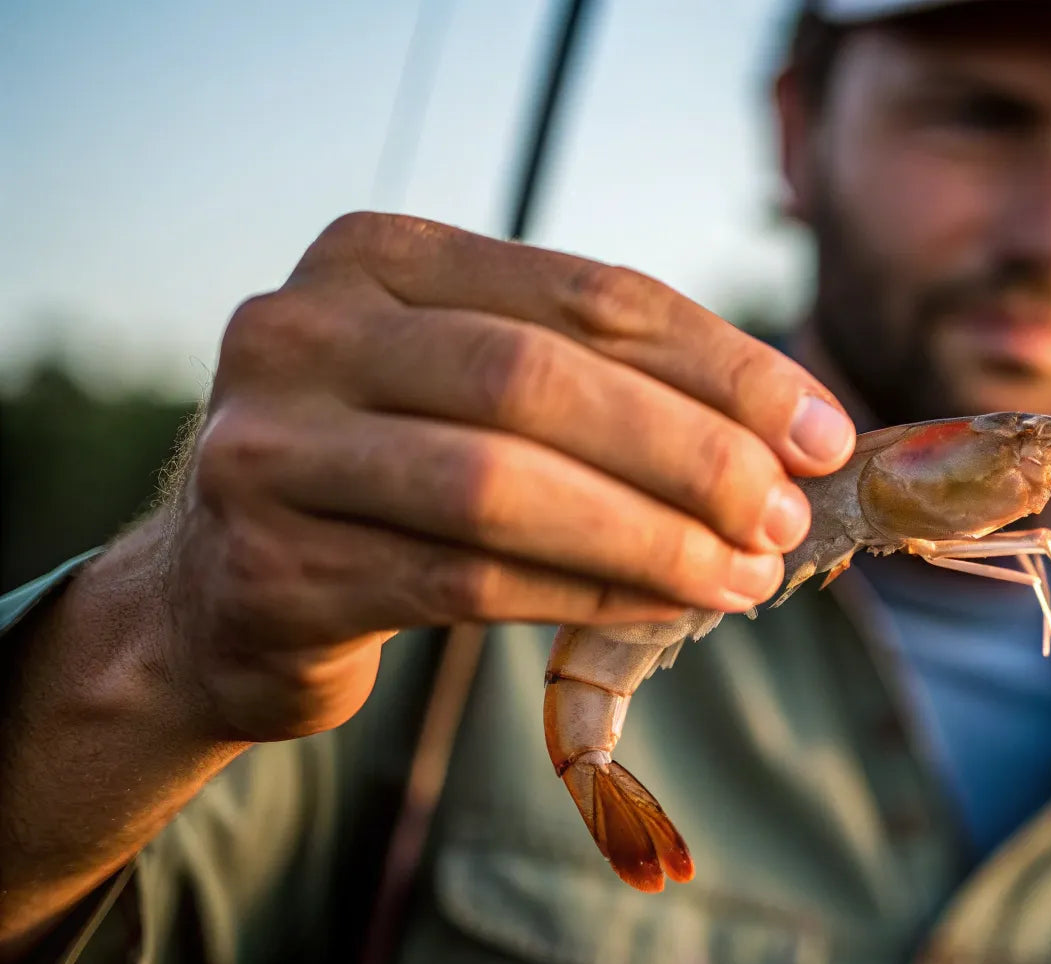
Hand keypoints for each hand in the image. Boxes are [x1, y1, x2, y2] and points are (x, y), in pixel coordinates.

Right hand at [156, 212, 853, 741]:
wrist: (216, 595)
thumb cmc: (390, 478)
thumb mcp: (471, 390)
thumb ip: (602, 386)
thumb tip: (795, 437)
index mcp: (376, 256)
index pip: (589, 295)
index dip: (723, 364)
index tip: (821, 431)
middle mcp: (304, 330)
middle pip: (544, 380)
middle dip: (693, 451)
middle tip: (786, 513)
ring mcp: (270, 449)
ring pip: (503, 485)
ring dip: (652, 536)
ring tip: (746, 574)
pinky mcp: (272, 568)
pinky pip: (468, 580)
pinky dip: (587, 592)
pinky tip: (666, 606)